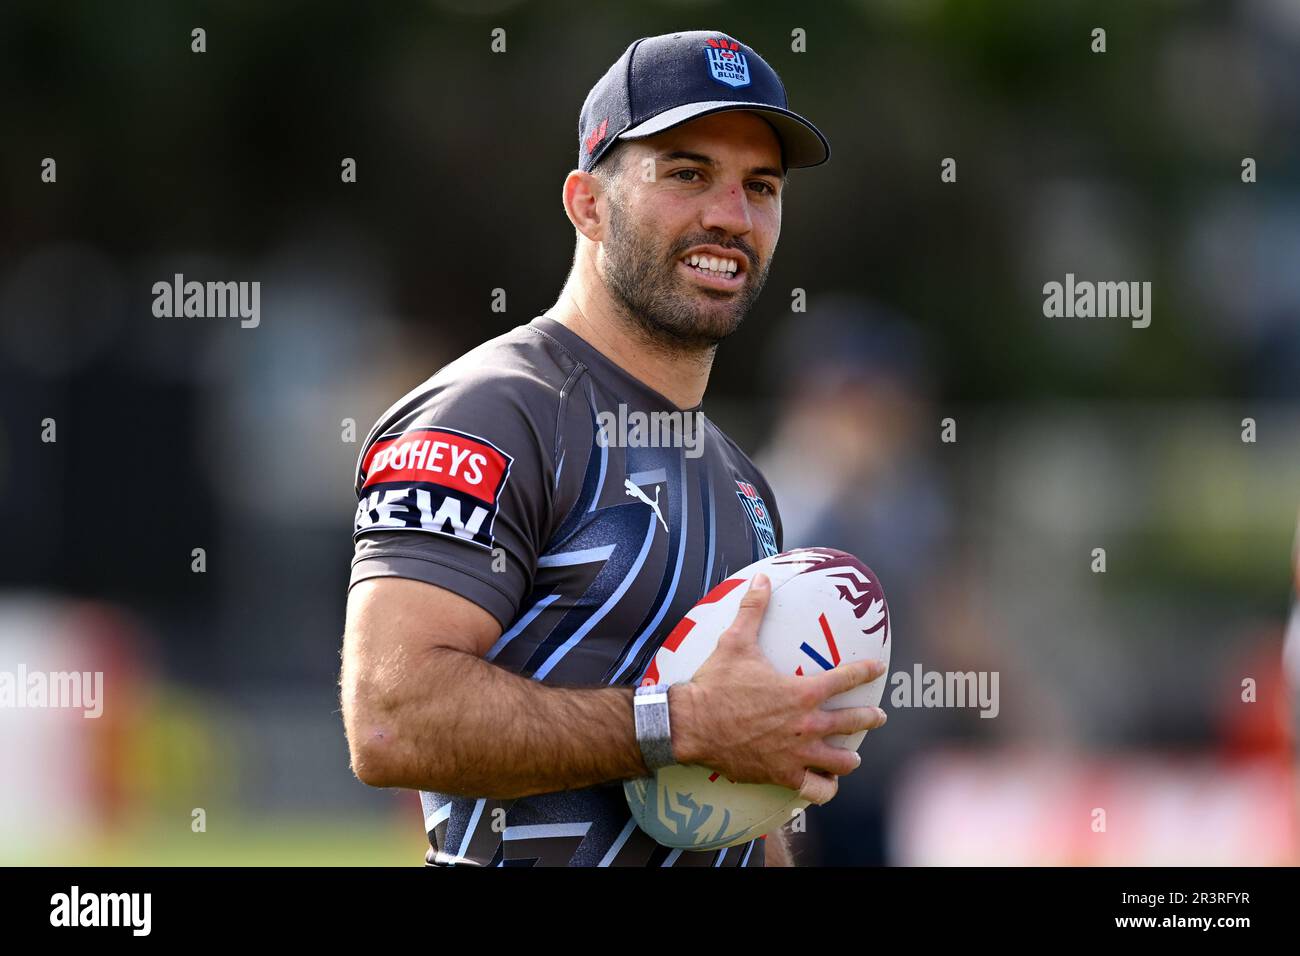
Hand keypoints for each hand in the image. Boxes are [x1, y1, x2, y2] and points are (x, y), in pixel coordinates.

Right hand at [669, 573, 887, 803]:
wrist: (692, 724)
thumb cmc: (715, 683)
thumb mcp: (735, 641)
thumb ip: (752, 609)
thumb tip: (761, 578)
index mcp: (803, 691)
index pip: (847, 678)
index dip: (866, 670)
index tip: (879, 667)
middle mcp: (808, 724)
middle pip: (855, 722)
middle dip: (870, 718)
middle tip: (877, 716)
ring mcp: (798, 753)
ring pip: (842, 761)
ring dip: (849, 758)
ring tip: (851, 757)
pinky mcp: (783, 776)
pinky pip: (817, 790)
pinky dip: (824, 788)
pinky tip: (825, 784)